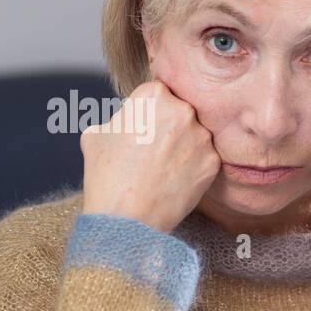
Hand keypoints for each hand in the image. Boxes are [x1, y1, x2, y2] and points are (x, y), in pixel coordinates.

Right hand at [80, 80, 219, 232]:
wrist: (126, 217)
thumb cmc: (106, 174)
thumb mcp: (96, 133)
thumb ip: (119, 117)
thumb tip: (127, 119)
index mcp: (154, 95)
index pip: (160, 93)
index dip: (150, 112)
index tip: (143, 129)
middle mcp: (184, 110)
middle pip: (182, 112)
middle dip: (171, 127)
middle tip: (154, 150)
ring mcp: (202, 137)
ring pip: (196, 135)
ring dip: (184, 147)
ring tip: (162, 168)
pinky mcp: (213, 162)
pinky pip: (205, 158)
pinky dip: (193, 168)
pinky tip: (174, 180)